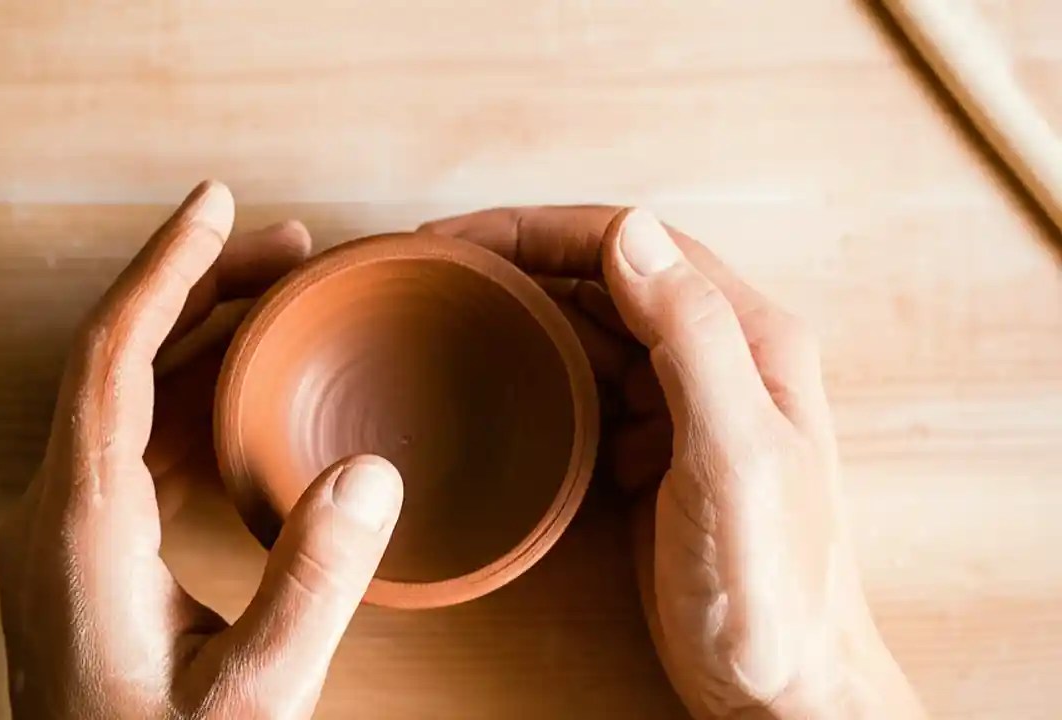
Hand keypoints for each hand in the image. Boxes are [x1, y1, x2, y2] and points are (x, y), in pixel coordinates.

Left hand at [0, 182, 403, 719]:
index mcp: (83, 529)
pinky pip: (137, 447)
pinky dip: (195, 402)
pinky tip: (253, 398)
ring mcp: (64, 534)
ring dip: (202, 343)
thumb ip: (311, 588)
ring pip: (128, 401)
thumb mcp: (254, 697)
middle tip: (289, 248)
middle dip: (203, 290)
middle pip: (120, 361)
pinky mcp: (86, 555)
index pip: (112, 358)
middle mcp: (57, 515)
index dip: (166, 269)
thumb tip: (374, 475)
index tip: (215, 205)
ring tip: (283, 301)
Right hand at [421, 207, 925, 718]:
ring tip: (451, 309)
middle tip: (436, 269)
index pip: (634, 245)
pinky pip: (588, 388)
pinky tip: (498, 380)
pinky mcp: (654, 452)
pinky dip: (539, 372)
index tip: (459, 240)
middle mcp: (718, 357)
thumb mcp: (733, 455)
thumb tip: (629, 230)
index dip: (542, 229)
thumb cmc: (770, 586)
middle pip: (606, 279)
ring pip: (592, 330)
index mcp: (748, 337)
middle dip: (521, 262)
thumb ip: (692, 337)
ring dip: (526, 312)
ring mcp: (684, 406)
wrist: (782, 690)